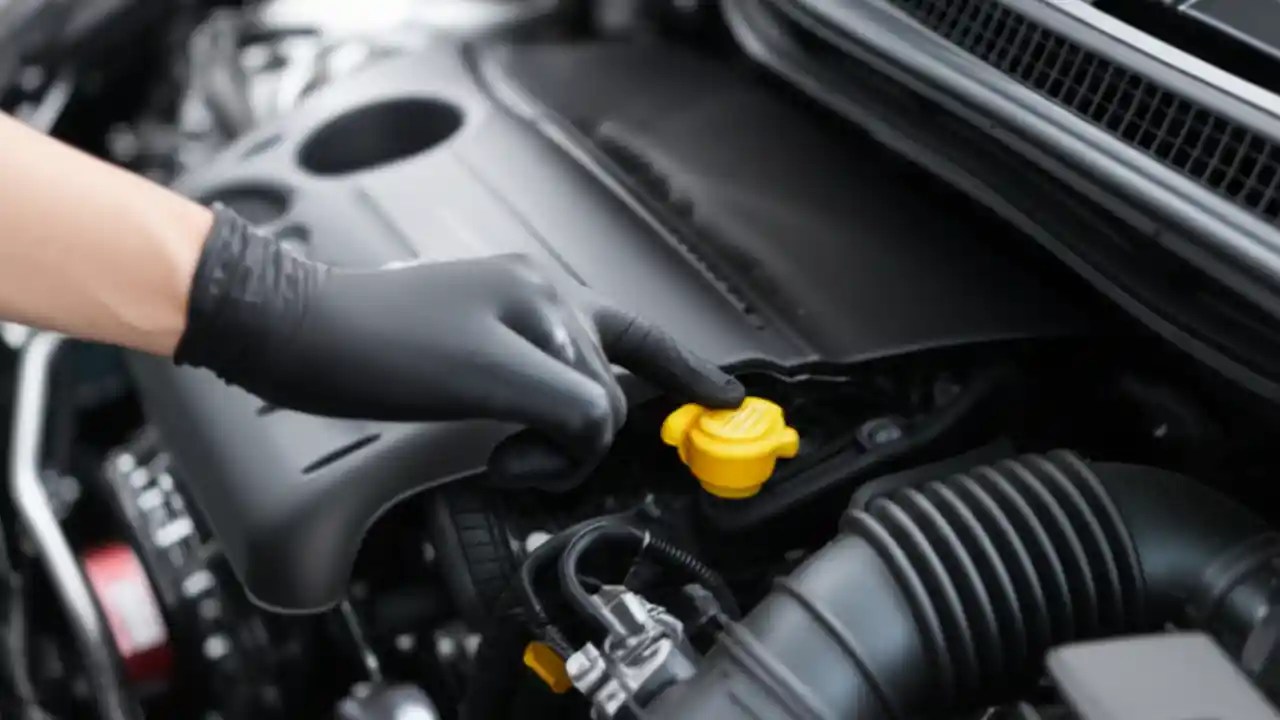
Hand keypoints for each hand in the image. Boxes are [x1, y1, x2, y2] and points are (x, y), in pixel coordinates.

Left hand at [175, 206, 743, 485]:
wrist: (293, 336)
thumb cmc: (376, 348)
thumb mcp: (491, 379)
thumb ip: (567, 402)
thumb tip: (600, 426)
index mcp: (546, 299)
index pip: (632, 354)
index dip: (690, 377)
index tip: (729, 402)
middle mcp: (533, 299)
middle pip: (603, 374)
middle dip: (582, 435)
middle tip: (529, 468)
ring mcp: (502, 320)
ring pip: (567, 385)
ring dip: (553, 435)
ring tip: (508, 459)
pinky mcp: (472, 345)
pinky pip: (531, 388)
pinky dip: (530, 426)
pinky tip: (505, 443)